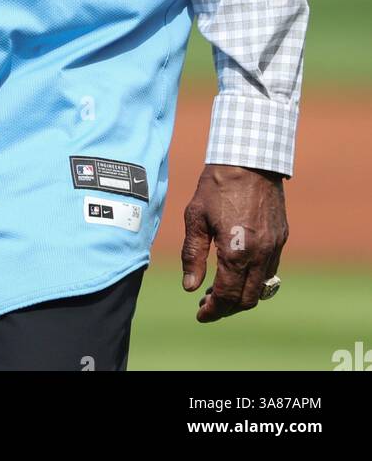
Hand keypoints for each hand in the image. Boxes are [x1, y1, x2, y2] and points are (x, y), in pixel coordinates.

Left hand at [181, 163, 287, 323]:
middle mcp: (259, 254)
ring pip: (262, 288)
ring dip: (242, 296)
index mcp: (236, 251)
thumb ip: (192, 254)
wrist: (250, 158)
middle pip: (247, 299)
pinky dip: (255, 280)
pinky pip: (271, 270)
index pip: (226, 296)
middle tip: (208, 304)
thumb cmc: (217, 184)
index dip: (212, 310)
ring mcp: (274, 247)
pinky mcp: (281, 237)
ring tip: (220, 289)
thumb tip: (189, 286)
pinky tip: (239, 271)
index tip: (200, 313)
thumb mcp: (195, 216)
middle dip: (227, 308)